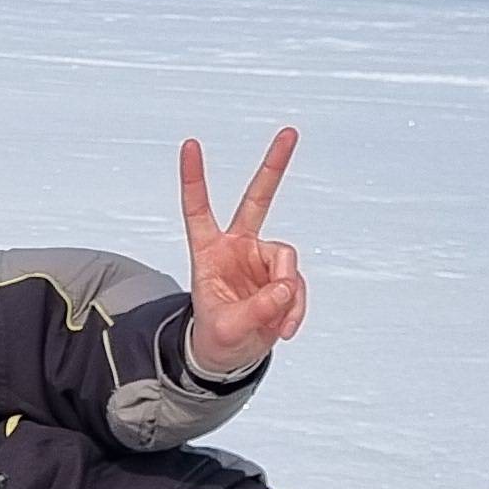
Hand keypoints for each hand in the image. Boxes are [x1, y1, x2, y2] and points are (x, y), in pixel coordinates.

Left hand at [179, 127, 306, 380]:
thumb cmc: (217, 336)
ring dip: (287, 293)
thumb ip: (255, 308)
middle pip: (258, 199)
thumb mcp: (227, 328)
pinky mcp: (282, 277)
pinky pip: (297, 286)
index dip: (194, 178)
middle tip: (289, 132)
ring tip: (277, 323)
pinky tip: (285, 327)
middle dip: (274, 166)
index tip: (190, 145)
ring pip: (286, 261)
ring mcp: (262, 260)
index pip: (199, 209)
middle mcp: (238, 247)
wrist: (232, 355)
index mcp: (209, 251)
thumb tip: (284, 289)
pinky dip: (295, 308)